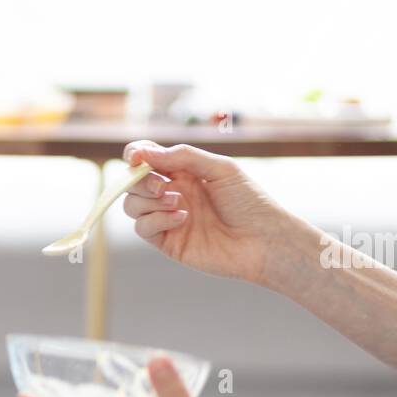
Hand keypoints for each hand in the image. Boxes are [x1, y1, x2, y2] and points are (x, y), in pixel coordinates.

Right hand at [121, 140, 307, 287]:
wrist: (263, 240)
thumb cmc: (249, 201)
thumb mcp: (220, 168)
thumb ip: (183, 157)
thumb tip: (145, 154)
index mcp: (184, 172)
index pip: (147, 159)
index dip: (136, 155)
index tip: (136, 158)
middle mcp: (172, 193)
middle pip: (134, 183)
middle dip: (141, 181)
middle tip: (161, 185)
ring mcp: (168, 218)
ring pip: (132, 206)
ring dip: (149, 201)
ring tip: (178, 202)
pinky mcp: (168, 242)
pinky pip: (143, 228)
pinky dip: (157, 220)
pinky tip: (183, 219)